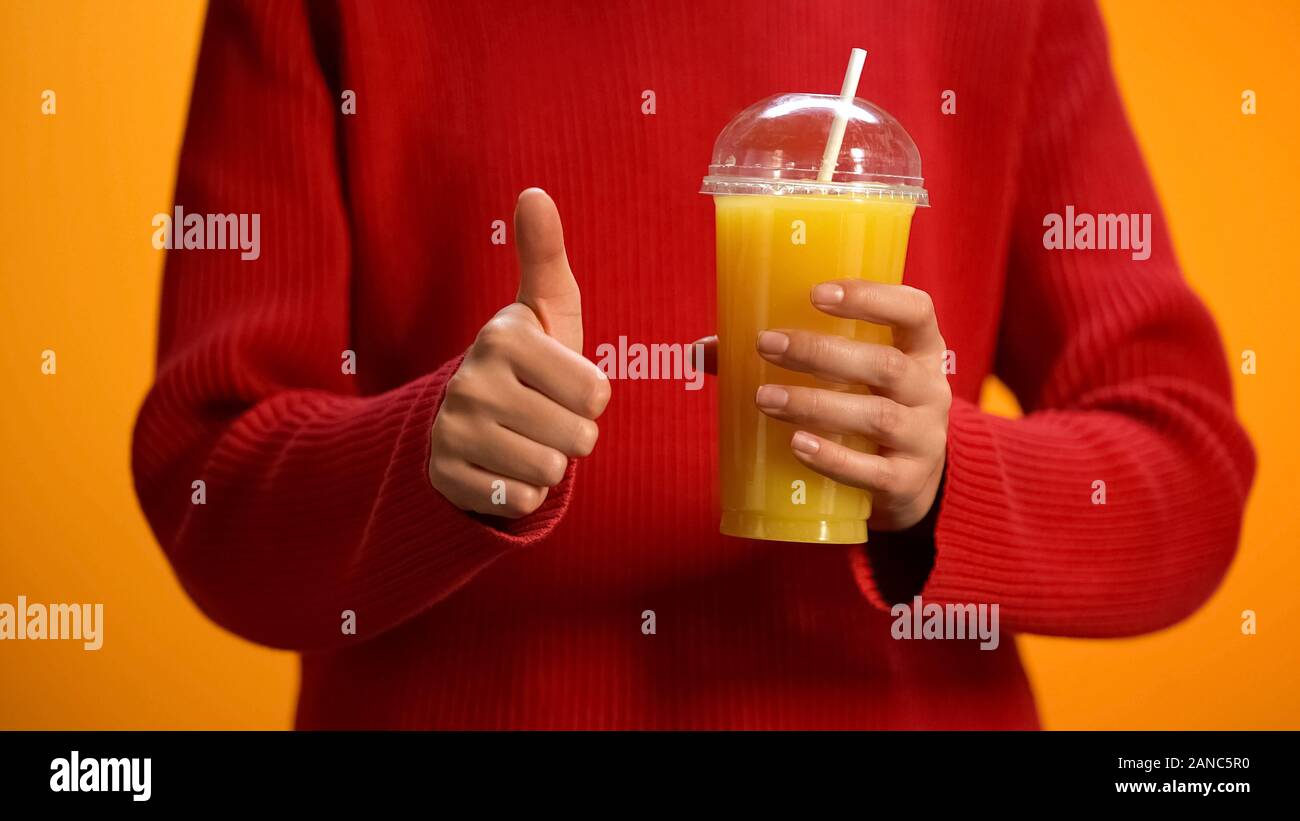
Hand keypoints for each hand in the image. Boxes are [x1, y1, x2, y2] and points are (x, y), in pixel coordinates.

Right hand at [429, 188, 609, 518]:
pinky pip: (522, 502)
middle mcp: (471, 382)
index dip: (590, 396)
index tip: (558, 382)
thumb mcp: (541, 310)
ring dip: (549, 464)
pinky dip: (523, 493)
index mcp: (503, 337)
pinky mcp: (448, 477)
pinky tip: (503, 466)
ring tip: (524, 438)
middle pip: (579, 438)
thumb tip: (534, 191)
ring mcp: (454, 432)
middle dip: (572, 434)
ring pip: (551, 472)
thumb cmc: (526, 362)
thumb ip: (544, 254)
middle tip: (541, 415)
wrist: (462, 420)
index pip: (596, 393)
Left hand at [754, 280, 950, 530]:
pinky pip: (873, 472)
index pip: (914, 309)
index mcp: (920, 349)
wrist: (909, 482)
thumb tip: (701, 350)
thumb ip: (786, 355)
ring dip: (816, 404)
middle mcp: (929, 390)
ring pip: (876, 417)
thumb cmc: (866, 406)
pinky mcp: (906, 483)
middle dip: (822, 353)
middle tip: (766, 344)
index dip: (872, 296)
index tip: (817, 292)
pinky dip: (833, 458)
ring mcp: (923, 439)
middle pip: (885, 364)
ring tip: (765, 399)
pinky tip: (797, 444)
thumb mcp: (850, 375)